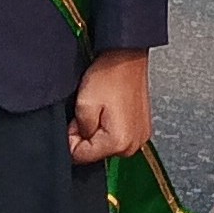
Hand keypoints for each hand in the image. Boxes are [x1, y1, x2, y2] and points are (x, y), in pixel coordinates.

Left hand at [70, 49, 152, 164]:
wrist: (126, 57)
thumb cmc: (109, 75)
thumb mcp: (83, 105)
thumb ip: (76, 133)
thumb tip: (78, 142)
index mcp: (119, 142)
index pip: (80, 156)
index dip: (72, 136)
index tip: (78, 118)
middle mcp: (134, 143)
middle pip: (95, 152)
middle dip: (87, 133)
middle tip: (92, 110)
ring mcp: (140, 136)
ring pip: (105, 144)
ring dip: (99, 128)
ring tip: (104, 107)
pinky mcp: (141, 128)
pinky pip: (117, 135)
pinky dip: (110, 124)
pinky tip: (112, 108)